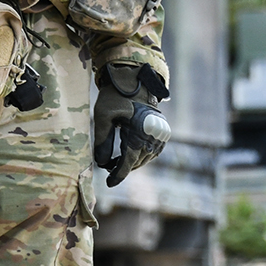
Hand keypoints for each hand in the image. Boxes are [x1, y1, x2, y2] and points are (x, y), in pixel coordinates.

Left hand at [93, 66, 171, 186]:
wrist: (135, 81)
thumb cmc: (115, 97)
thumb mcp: (102, 116)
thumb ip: (102, 141)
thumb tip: (102, 163)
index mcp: (137, 132)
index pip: (128, 162)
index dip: (118, 175)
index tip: (109, 183)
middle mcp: (152, 135)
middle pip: (137, 161)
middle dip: (122, 168)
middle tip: (108, 169)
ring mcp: (160, 134)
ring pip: (146, 158)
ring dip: (133, 163)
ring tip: (117, 162)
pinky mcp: (163, 132)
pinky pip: (154, 151)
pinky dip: (143, 155)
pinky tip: (131, 154)